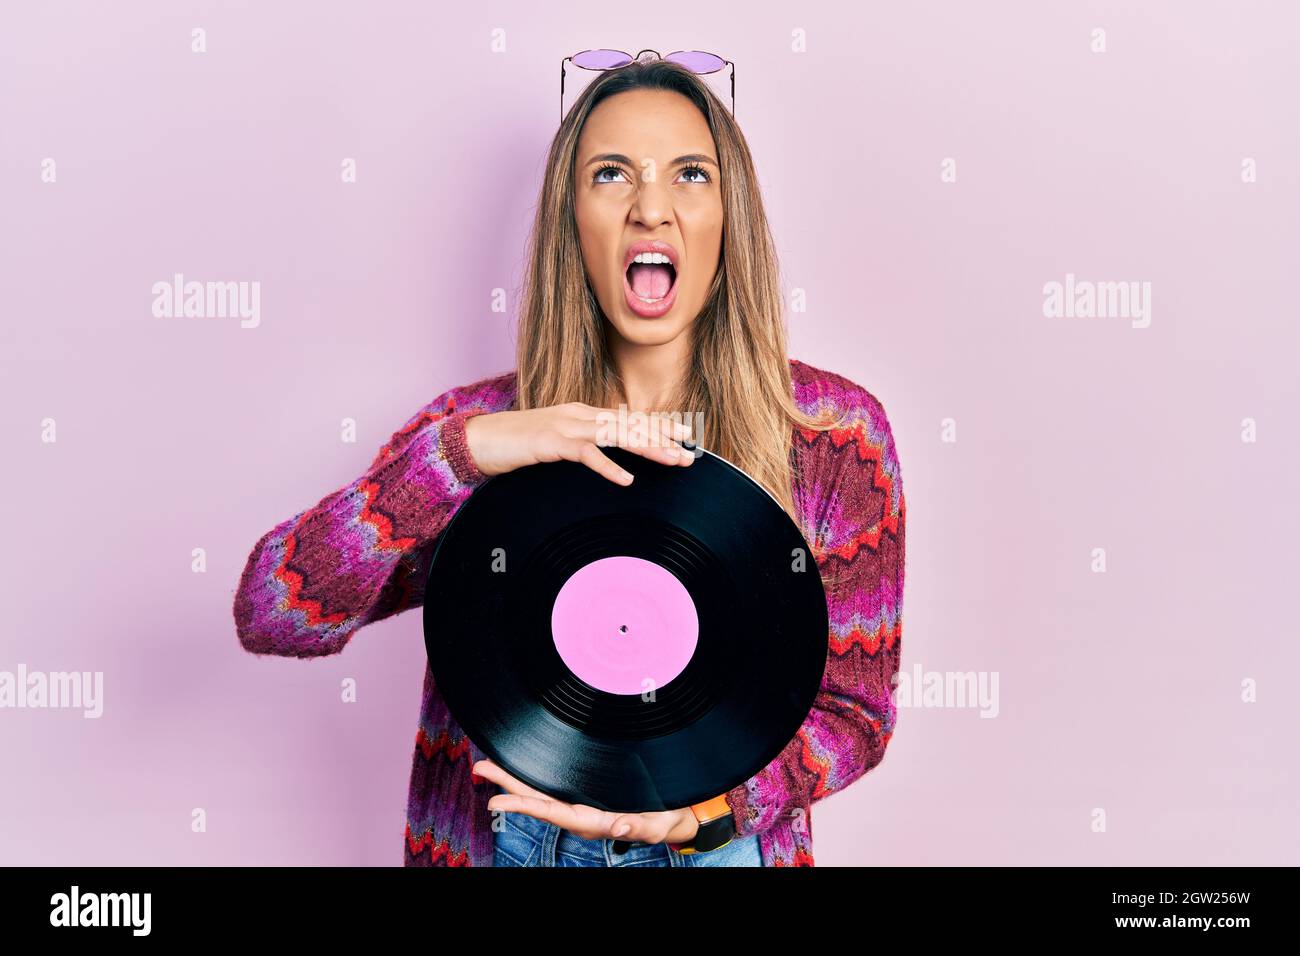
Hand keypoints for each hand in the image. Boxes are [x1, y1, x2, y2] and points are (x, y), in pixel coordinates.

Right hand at [463, 402, 694, 485]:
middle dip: (663, 438)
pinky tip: (626, 480)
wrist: (480, 439)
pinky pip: (586, 454)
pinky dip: (608, 467)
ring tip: (672, 461)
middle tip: (689, 453)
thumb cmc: (519, 445)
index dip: (660, 425)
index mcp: (584, 413)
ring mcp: (566, 426)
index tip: (686, 436)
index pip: (629, 417)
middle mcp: (580, 414)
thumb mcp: (558, 442)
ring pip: (616, 434)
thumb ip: (584, 444)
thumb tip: (611, 458)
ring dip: (648, 448)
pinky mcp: (551, 442)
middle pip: (630, 424)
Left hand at [475, 758, 699, 845]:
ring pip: (543, 789)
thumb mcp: (657, 825)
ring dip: (516, 778)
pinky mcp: (588, 790)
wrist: (676, 813)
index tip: (495, 801)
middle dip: (508, 785)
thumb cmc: (665, 820)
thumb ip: (638, 827)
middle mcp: (581, 812)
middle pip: (538, 798)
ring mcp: (583, 801)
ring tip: (491, 763)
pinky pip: (557, 782)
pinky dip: (536, 773)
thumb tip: (616, 826)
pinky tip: (523, 764)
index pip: (552, 812)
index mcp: (593, 821)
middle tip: (480, 767)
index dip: (523, 805)